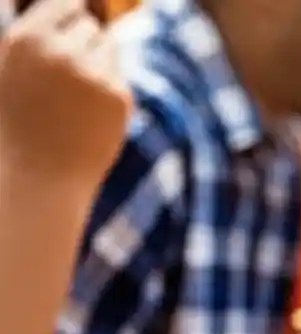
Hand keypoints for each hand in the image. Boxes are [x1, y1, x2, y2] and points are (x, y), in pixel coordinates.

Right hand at [0, 0, 130, 179]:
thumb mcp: (7, 70)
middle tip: (64, 75)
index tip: (69, 23)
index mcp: (26, 40)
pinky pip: (118, 77)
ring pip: (108, 48)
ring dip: (96, 62)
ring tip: (71, 97)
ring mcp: (95, 74)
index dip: (68, 14)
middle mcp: (62, 52)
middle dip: (81, 41)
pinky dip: (107, 90)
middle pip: (90, 25)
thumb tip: (79, 10)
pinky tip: (85, 115)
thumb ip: (32, 37)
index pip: (67, 2)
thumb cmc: (13, 124)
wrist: (37, 179)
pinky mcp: (119, 96)